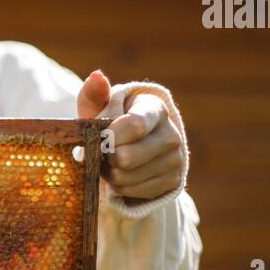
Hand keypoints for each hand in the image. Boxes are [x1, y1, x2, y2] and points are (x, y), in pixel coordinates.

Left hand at [77, 69, 182, 200]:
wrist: (131, 147)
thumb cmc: (110, 123)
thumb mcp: (99, 109)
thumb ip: (95, 94)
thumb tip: (97, 76)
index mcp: (154, 109)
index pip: (135, 125)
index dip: (111, 136)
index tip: (99, 138)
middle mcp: (171, 134)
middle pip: (127, 158)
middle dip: (106, 157)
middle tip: (102, 151)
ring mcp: (175, 160)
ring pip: (127, 178)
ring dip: (109, 173)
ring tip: (110, 162)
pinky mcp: (172, 182)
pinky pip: (133, 192)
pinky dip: (119, 187)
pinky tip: (121, 174)